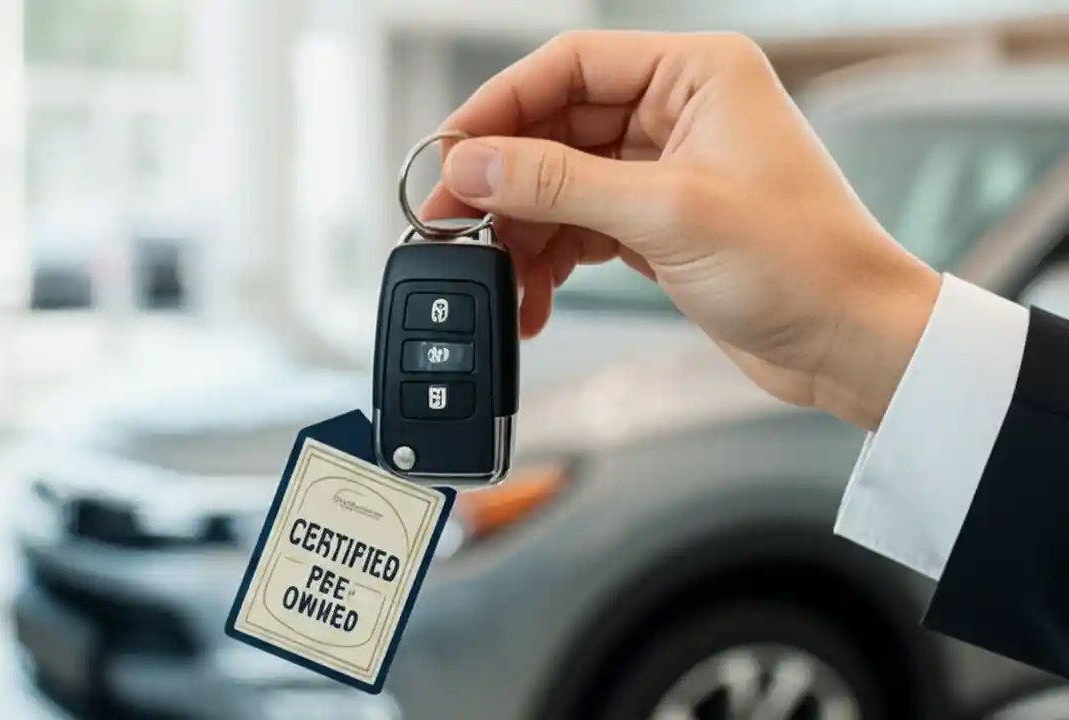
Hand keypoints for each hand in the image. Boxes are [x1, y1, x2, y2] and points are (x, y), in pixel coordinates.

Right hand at [422, 31, 941, 430]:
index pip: (570, 66)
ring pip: (561, 184)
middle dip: (503, 182)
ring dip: (523, 232)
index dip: (500, 107)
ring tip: (496, 277)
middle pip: (556, 128)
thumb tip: (473, 164)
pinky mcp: (659, 223)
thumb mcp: (666, 213)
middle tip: (451, 222)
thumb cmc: (802, 262)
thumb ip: (559, 184)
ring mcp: (665, 170)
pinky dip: (551, 261)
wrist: (850, 342)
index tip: (451, 153)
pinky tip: (533, 298)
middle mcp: (678, 112)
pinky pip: (581, 228)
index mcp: (696, 74)